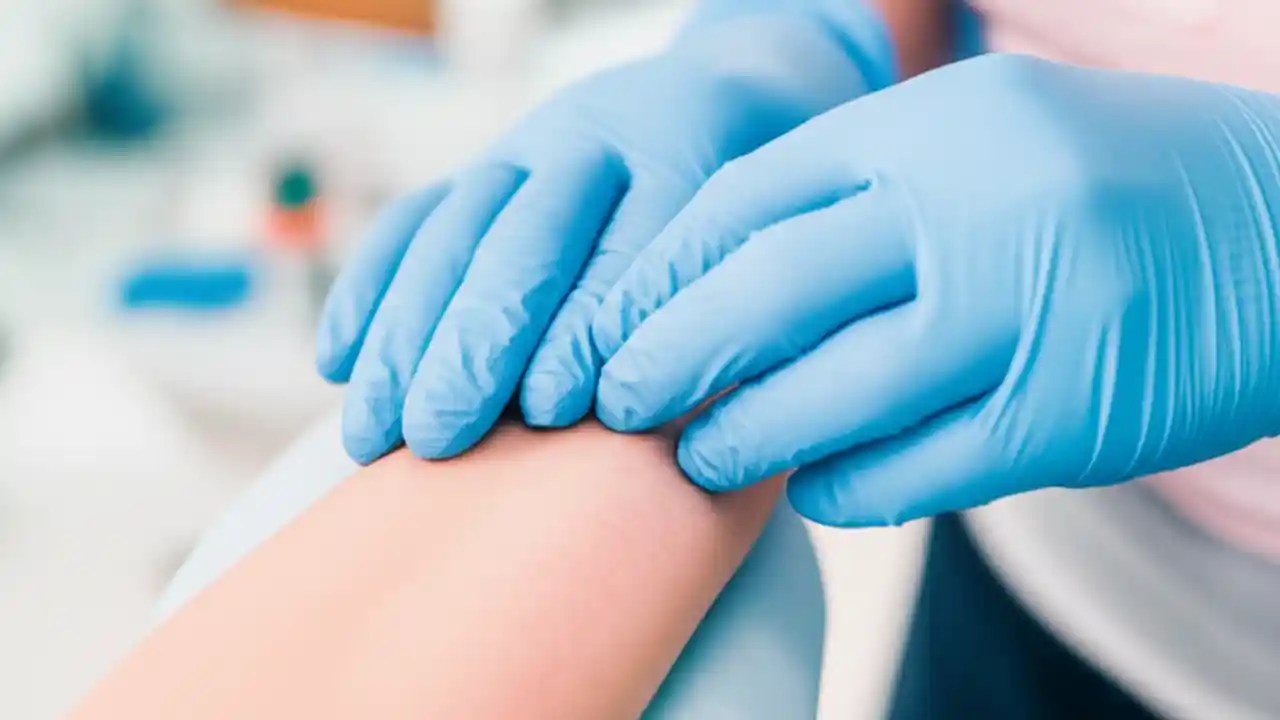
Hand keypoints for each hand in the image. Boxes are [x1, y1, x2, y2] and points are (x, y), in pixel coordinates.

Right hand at [316, 16, 875, 463]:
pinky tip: (341, 361)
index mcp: (685, 151)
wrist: (732, 89)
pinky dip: (373, 290)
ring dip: (405, 335)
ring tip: (376, 431)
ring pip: (453, 232)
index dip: (583, 331)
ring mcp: (529, 146)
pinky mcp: (485, 165)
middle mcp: (595, 140)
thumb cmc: (760, 202)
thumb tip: (683, 419)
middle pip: (522, 240)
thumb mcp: (777, 230)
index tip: (549, 413)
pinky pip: (414, 219)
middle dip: (473, 344)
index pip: (625, 250)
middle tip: (439, 437)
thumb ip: (729, 302)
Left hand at [592, 54, 1279, 525]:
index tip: (606, 326)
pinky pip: (923, 464)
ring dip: (747, 434)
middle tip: (613, 403)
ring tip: (696, 459)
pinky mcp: (1069, 409)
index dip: (661, 272)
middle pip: (771, 289)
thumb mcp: (973, 137)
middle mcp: (972, 205)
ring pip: (839, 387)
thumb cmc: (1097, 181)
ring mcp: (1026, 307)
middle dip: (669, 354)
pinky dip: (850, 482)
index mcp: (931, 124)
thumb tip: (720, 275)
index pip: (749, 200)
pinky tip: (812, 488)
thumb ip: (856, 188)